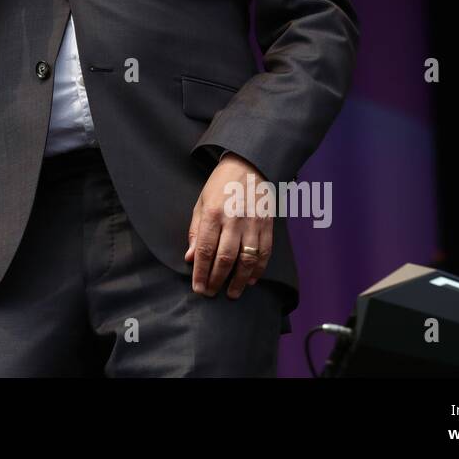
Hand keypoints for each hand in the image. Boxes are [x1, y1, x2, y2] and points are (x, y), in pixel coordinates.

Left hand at [184, 154, 273, 298]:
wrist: (249, 165)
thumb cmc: (220, 185)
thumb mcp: (201, 203)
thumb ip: (196, 231)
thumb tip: (190, 258)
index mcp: (213, 214)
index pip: (205, 250)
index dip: (201, 272)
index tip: (198, 288)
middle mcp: (234, 220)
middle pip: (225, 259)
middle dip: (217, 280)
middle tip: (211, 293)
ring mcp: (253, 223)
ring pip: (247, 260)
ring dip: (239, 281)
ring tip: (231, 293)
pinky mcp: (268, 225)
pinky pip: (264, 253)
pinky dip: (258, 269)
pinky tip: (251, 280)